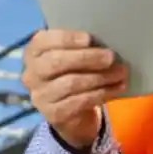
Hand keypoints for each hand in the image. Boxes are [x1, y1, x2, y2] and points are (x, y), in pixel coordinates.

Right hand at [22, 29, 128, 149]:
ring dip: (100, 77)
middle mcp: (31, 74)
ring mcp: (40, 96)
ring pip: (71, 83)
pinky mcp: (54, 114)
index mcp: (33, 52)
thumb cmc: (73, 72)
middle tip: (111, 56)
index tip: (89, 39)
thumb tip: (103, 41)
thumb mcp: (72, 55)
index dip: (67, 39)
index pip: (44, 41)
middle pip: (56, 62)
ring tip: (120, 72)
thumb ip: (80, 46)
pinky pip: (80, 101)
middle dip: (87, 58)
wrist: (71, 112)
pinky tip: (116, 88)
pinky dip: (102, 93)